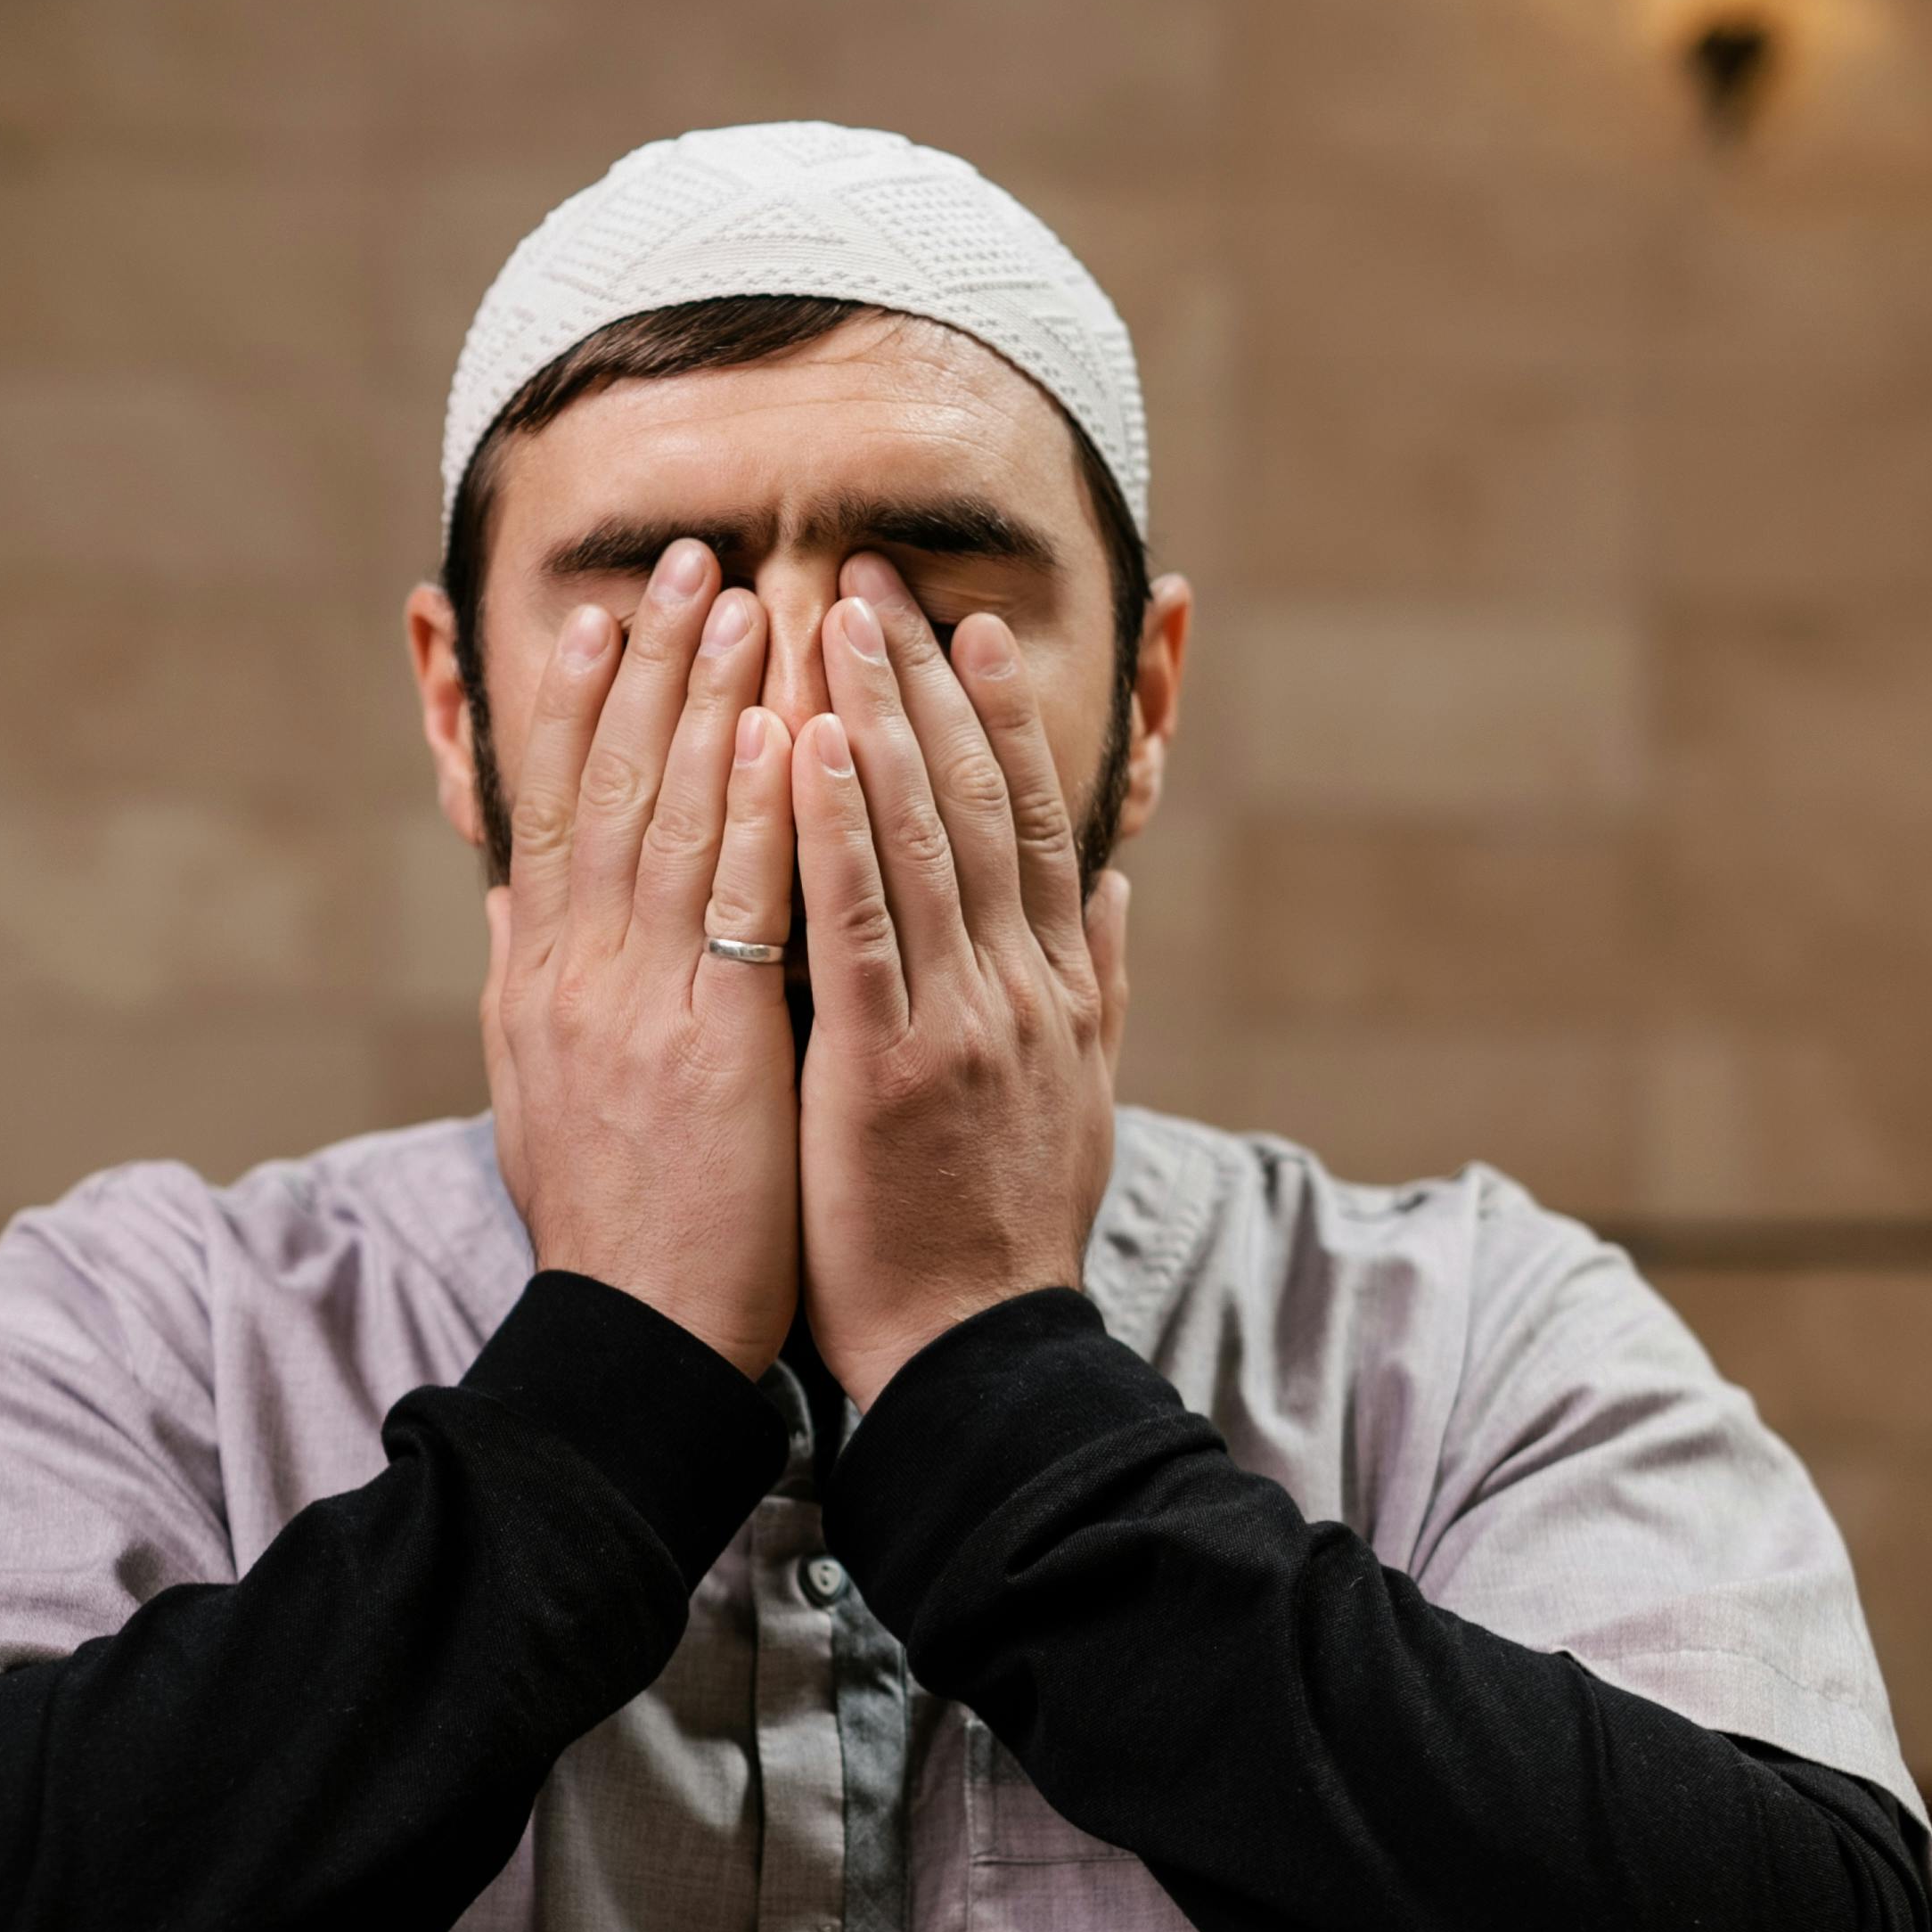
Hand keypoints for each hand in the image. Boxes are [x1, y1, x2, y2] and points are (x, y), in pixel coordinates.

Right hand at [481, 540, 800, 1376]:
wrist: (632, 1335)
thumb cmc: (607, 1224)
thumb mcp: (534, 1094)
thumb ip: (523, 985)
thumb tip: (507, 901)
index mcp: (538, 982)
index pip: (555, 810)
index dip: (579, 703)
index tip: (602, 613)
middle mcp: (577, 974)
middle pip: (610, 786)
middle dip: (649, 663)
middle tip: (685, 558)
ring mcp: (640, 1004)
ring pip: (674, 819)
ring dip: (710, 702)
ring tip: (746, 600)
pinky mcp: (714, 1043)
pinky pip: (742, 903)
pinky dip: (762, 812)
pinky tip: (784, 732)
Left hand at [791, 553, 1127, 1410]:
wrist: (981, 1355)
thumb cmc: (1006, 1238)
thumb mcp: (1083, 1104)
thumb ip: (1101, 991)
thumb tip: (1120, 895)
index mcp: (1058, 995)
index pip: (1035, 826)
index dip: (1000, 719)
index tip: (964, 630)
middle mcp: (1020, 990)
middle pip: (979, 803)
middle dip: (926, 681)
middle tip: (876, 576)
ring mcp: (959, 1024)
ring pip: (922, 839)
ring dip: (877, 717)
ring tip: (833, 617)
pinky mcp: (887, 1067)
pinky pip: (860, 925)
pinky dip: (838, 828)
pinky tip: (811, 746)